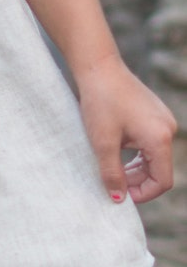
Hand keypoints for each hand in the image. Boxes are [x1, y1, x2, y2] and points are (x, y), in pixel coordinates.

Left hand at [75, 55, 177, 205]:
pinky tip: (115, 148)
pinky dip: (135, 151)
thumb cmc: (100, 102)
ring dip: (134, 166)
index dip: (142, 194)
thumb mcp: (102, 142)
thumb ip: (111, 173)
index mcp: (160, 139)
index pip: (162, 181)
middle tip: (110, 182)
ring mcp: (163, 120)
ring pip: (153, 156)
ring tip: (110, 166)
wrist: (98, 67)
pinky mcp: (155, 114)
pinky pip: (150, 142)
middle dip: (136, 180)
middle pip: (158, 169)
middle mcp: (168, 129)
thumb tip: (117, 199)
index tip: (120, 196)